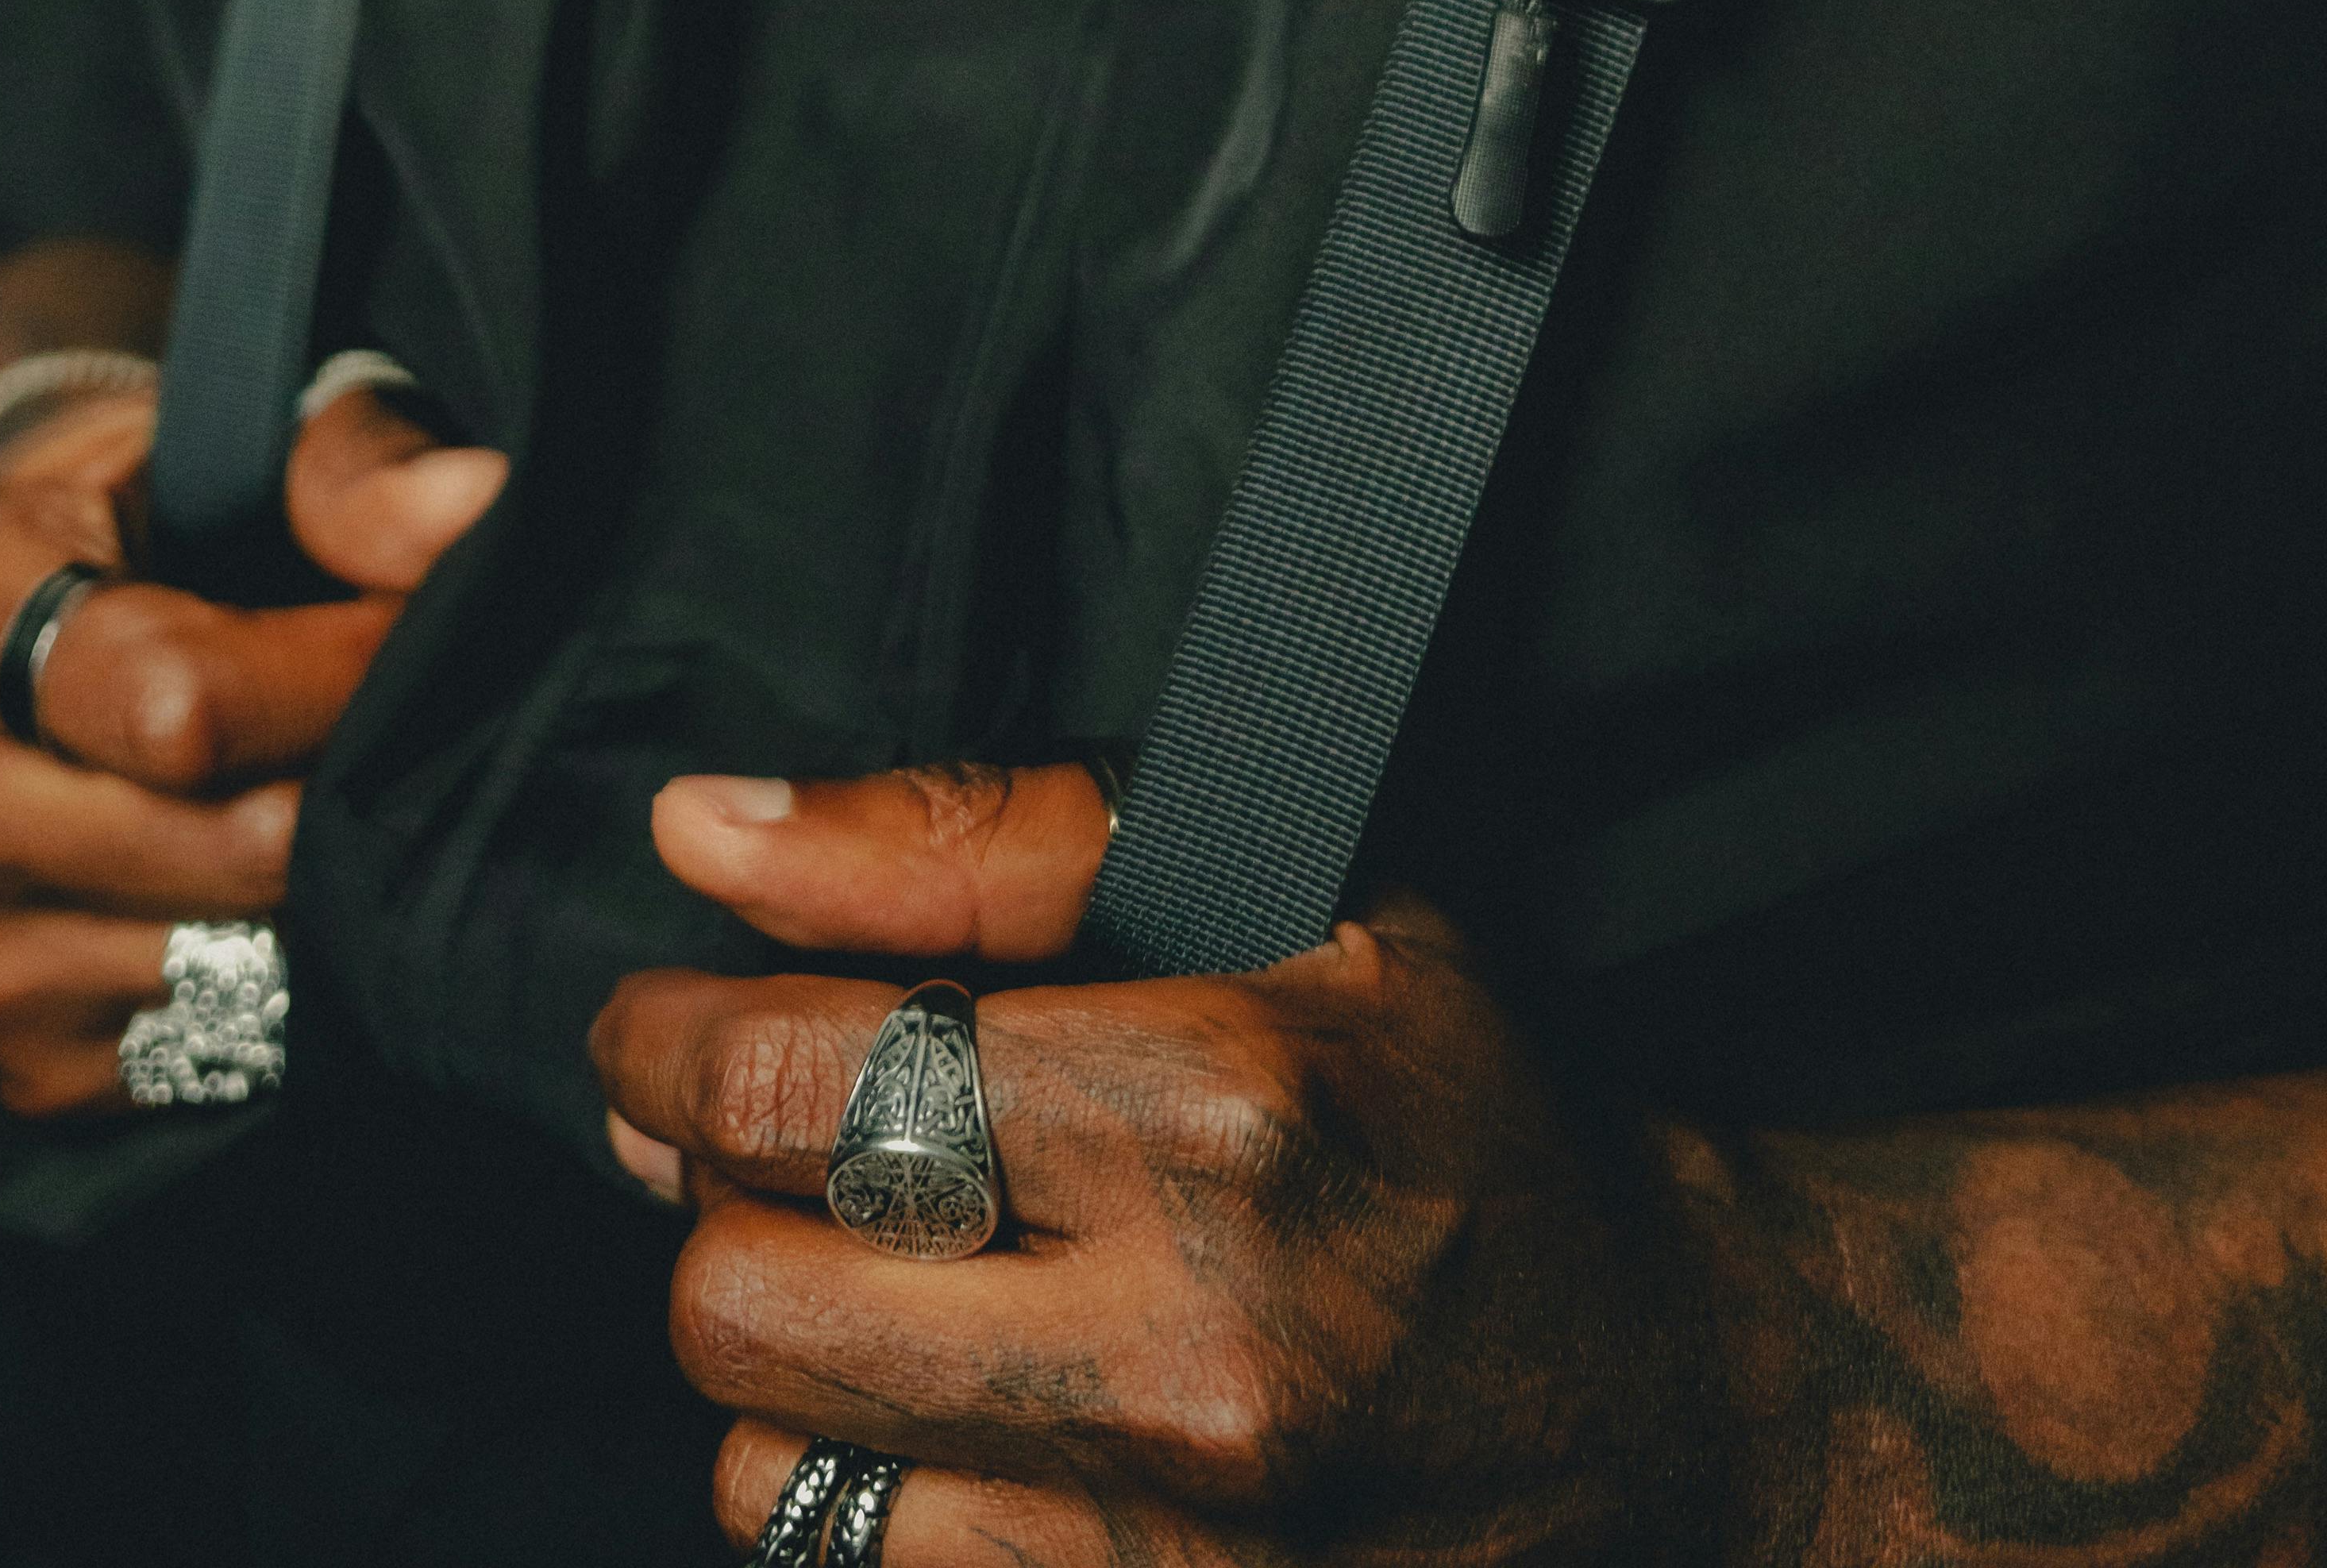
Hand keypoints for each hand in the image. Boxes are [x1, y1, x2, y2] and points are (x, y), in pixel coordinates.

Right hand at [0, 371, 506, 1114]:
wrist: (56, 627)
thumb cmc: (160, 519)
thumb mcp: (245, 447)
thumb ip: (355, 470)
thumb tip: (467, 508)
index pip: (178, 706)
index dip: (338, 674)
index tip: (415, 625)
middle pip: (223, 848)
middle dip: (348, 779)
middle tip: (392, 715)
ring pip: (236, 960)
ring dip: (326, 886)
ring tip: (328, 788)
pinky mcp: (24, 1063)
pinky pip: (217, 1050)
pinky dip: (283, 975)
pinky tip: (276, 885)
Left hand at [593, 758, 1718, 1565]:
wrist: (1671, 1392)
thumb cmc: (1457, 1100)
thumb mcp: (1284, 882)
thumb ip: (976, 832)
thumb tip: (700, 830)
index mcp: (1215, 1106)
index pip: (786, 1086)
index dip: (663, 1041)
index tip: (655, 1024)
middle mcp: (1190, 1351)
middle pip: (743, 1298)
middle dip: (710, 1207)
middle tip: (763, 1148)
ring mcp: (1178, 1556)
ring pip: (774, 1476)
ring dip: (784, 1370)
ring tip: (876, 1285)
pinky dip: (867, 1499)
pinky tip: (950, 1415)